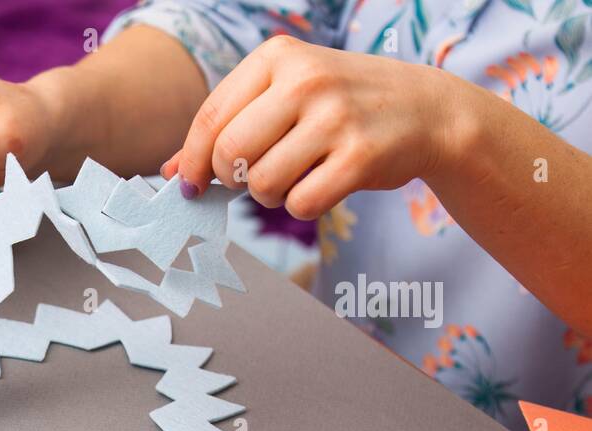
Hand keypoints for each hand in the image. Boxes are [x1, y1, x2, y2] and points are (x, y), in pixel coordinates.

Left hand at [161, 36, 465, 219]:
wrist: (428, 110)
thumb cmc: (340, 106)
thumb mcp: (283, 97)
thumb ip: (227, 129)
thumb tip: (168, 175)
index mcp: (279, 57)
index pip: (210, 119)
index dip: (191, 161)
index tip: (190, 185)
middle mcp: (307, 80)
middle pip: (229, 154)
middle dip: (233, 178)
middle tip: (254, 177)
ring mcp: (336, 117)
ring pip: (262, 183)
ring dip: (270, 194)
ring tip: (295, 176)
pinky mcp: (360, 157)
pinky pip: (300, 204)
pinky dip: (302, 206)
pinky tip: (322, 185)